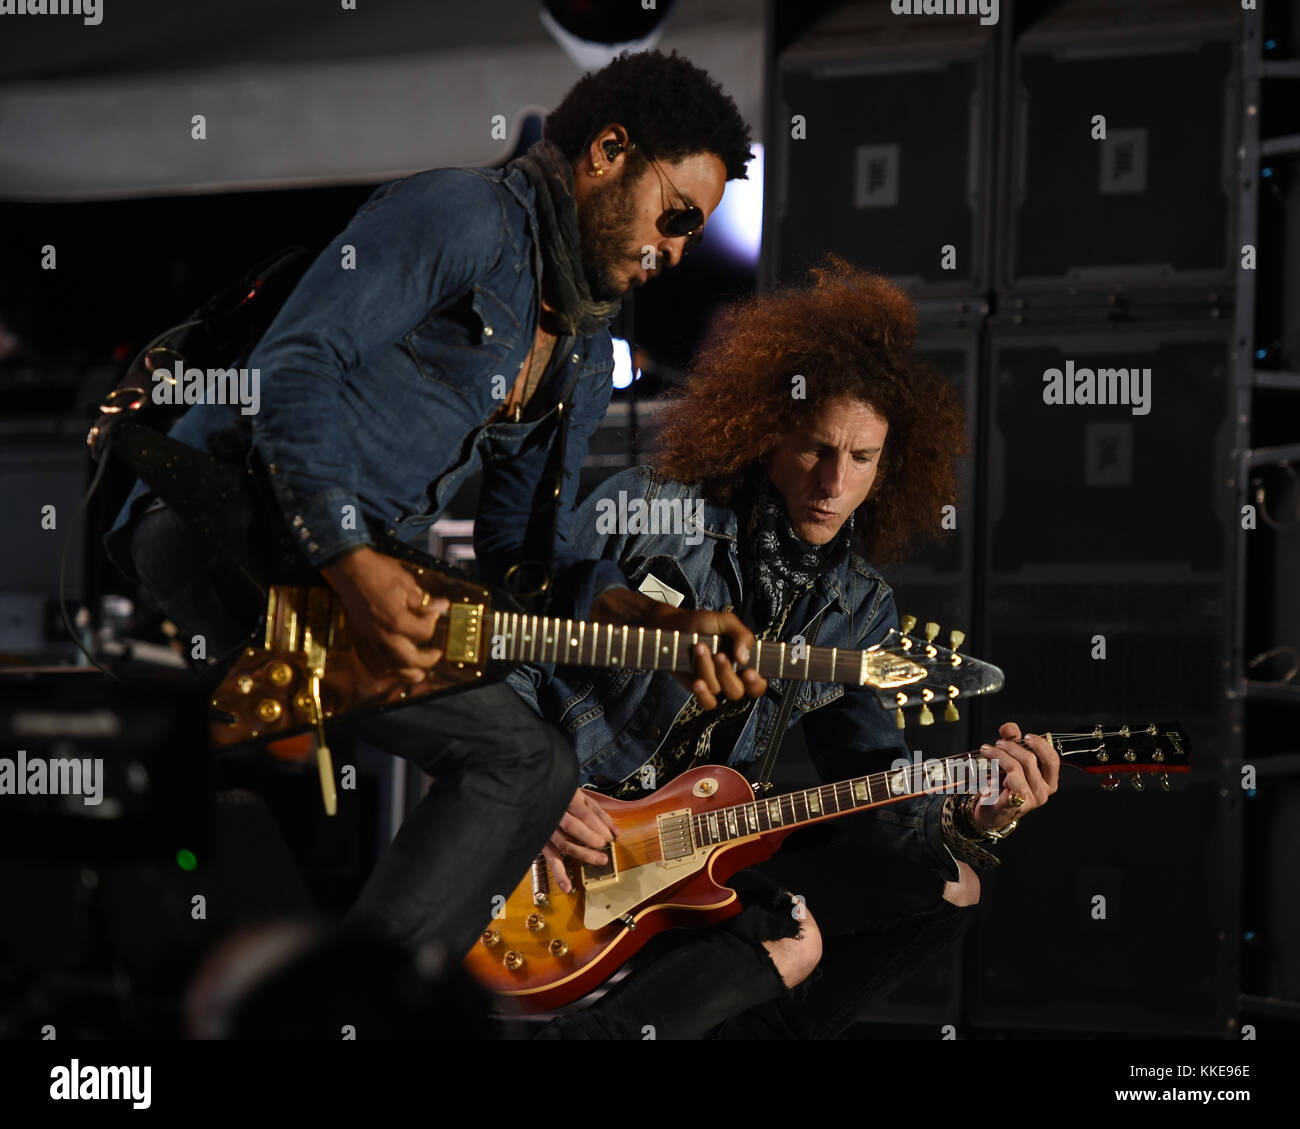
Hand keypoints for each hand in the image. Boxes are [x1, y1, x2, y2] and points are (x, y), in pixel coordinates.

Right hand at [321, 547, 449, 684]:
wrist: (349, 567)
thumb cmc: (377, 571)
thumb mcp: (407, 582)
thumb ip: (424, 601)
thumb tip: (441, 606)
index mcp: (396, 620)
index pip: (423, 633)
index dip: (432, 621)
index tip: (434, 611)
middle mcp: (381, 634)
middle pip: (407, 660)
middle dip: (425, 662)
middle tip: (434, 657)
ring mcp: (366, 636)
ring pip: (386, 666)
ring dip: (403, 673)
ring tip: (416, 674)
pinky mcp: (357, 635)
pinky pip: (366, 660)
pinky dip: (378, 668)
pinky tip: (387, 669)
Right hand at [542, 787, 619, 894]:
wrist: (537, 797)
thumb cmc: (563, 798)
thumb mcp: (582, 799)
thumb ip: (600, 815)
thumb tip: (617, 833)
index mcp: (565, 800)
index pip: (583, 814)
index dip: (598, 826)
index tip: (609, 837)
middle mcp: (554, 814)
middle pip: (573, 827)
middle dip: (591, 838)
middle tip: (604, 845)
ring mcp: (546, 829)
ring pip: (563, 844)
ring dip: (583, 854)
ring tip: (600, 860)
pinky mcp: (541, 842)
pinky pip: (550, 859)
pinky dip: (559, 874)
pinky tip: (568, 886)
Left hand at [656, 605, 767, 708]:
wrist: (675, 625)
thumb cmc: (703, 623)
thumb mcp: (726, 622)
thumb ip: (742, 635)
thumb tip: (745, 658)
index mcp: (744, 663)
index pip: (758, 684)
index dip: (756, 683)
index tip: (749, 671)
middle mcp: (731, 676)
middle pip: (738, 691)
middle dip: (728, 673)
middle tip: (719, 655)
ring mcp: (714, 684)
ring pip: (718, 690)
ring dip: (708, 670)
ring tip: (700, 648)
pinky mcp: (699, 689)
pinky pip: (707, 702)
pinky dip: (703, 694)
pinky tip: (697, 681)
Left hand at [971, 721, 1059, 831]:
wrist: (990, 810)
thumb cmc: (1003, 784)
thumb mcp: (1011, 758)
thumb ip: (1013, 740)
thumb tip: (1009, 728)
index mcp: (1048, 780)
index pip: (1052, 760)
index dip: (1040, 745)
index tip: (1026, 736)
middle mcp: (1043, 791)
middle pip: (1030, 760)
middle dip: (1011, 746)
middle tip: (998, 743)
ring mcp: (1030, 800)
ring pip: (1016, 768)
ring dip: (999, 755)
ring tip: (988, 751)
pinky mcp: (1015, 805)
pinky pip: (1008, 782)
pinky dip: (997, 771)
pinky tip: (988, 768)